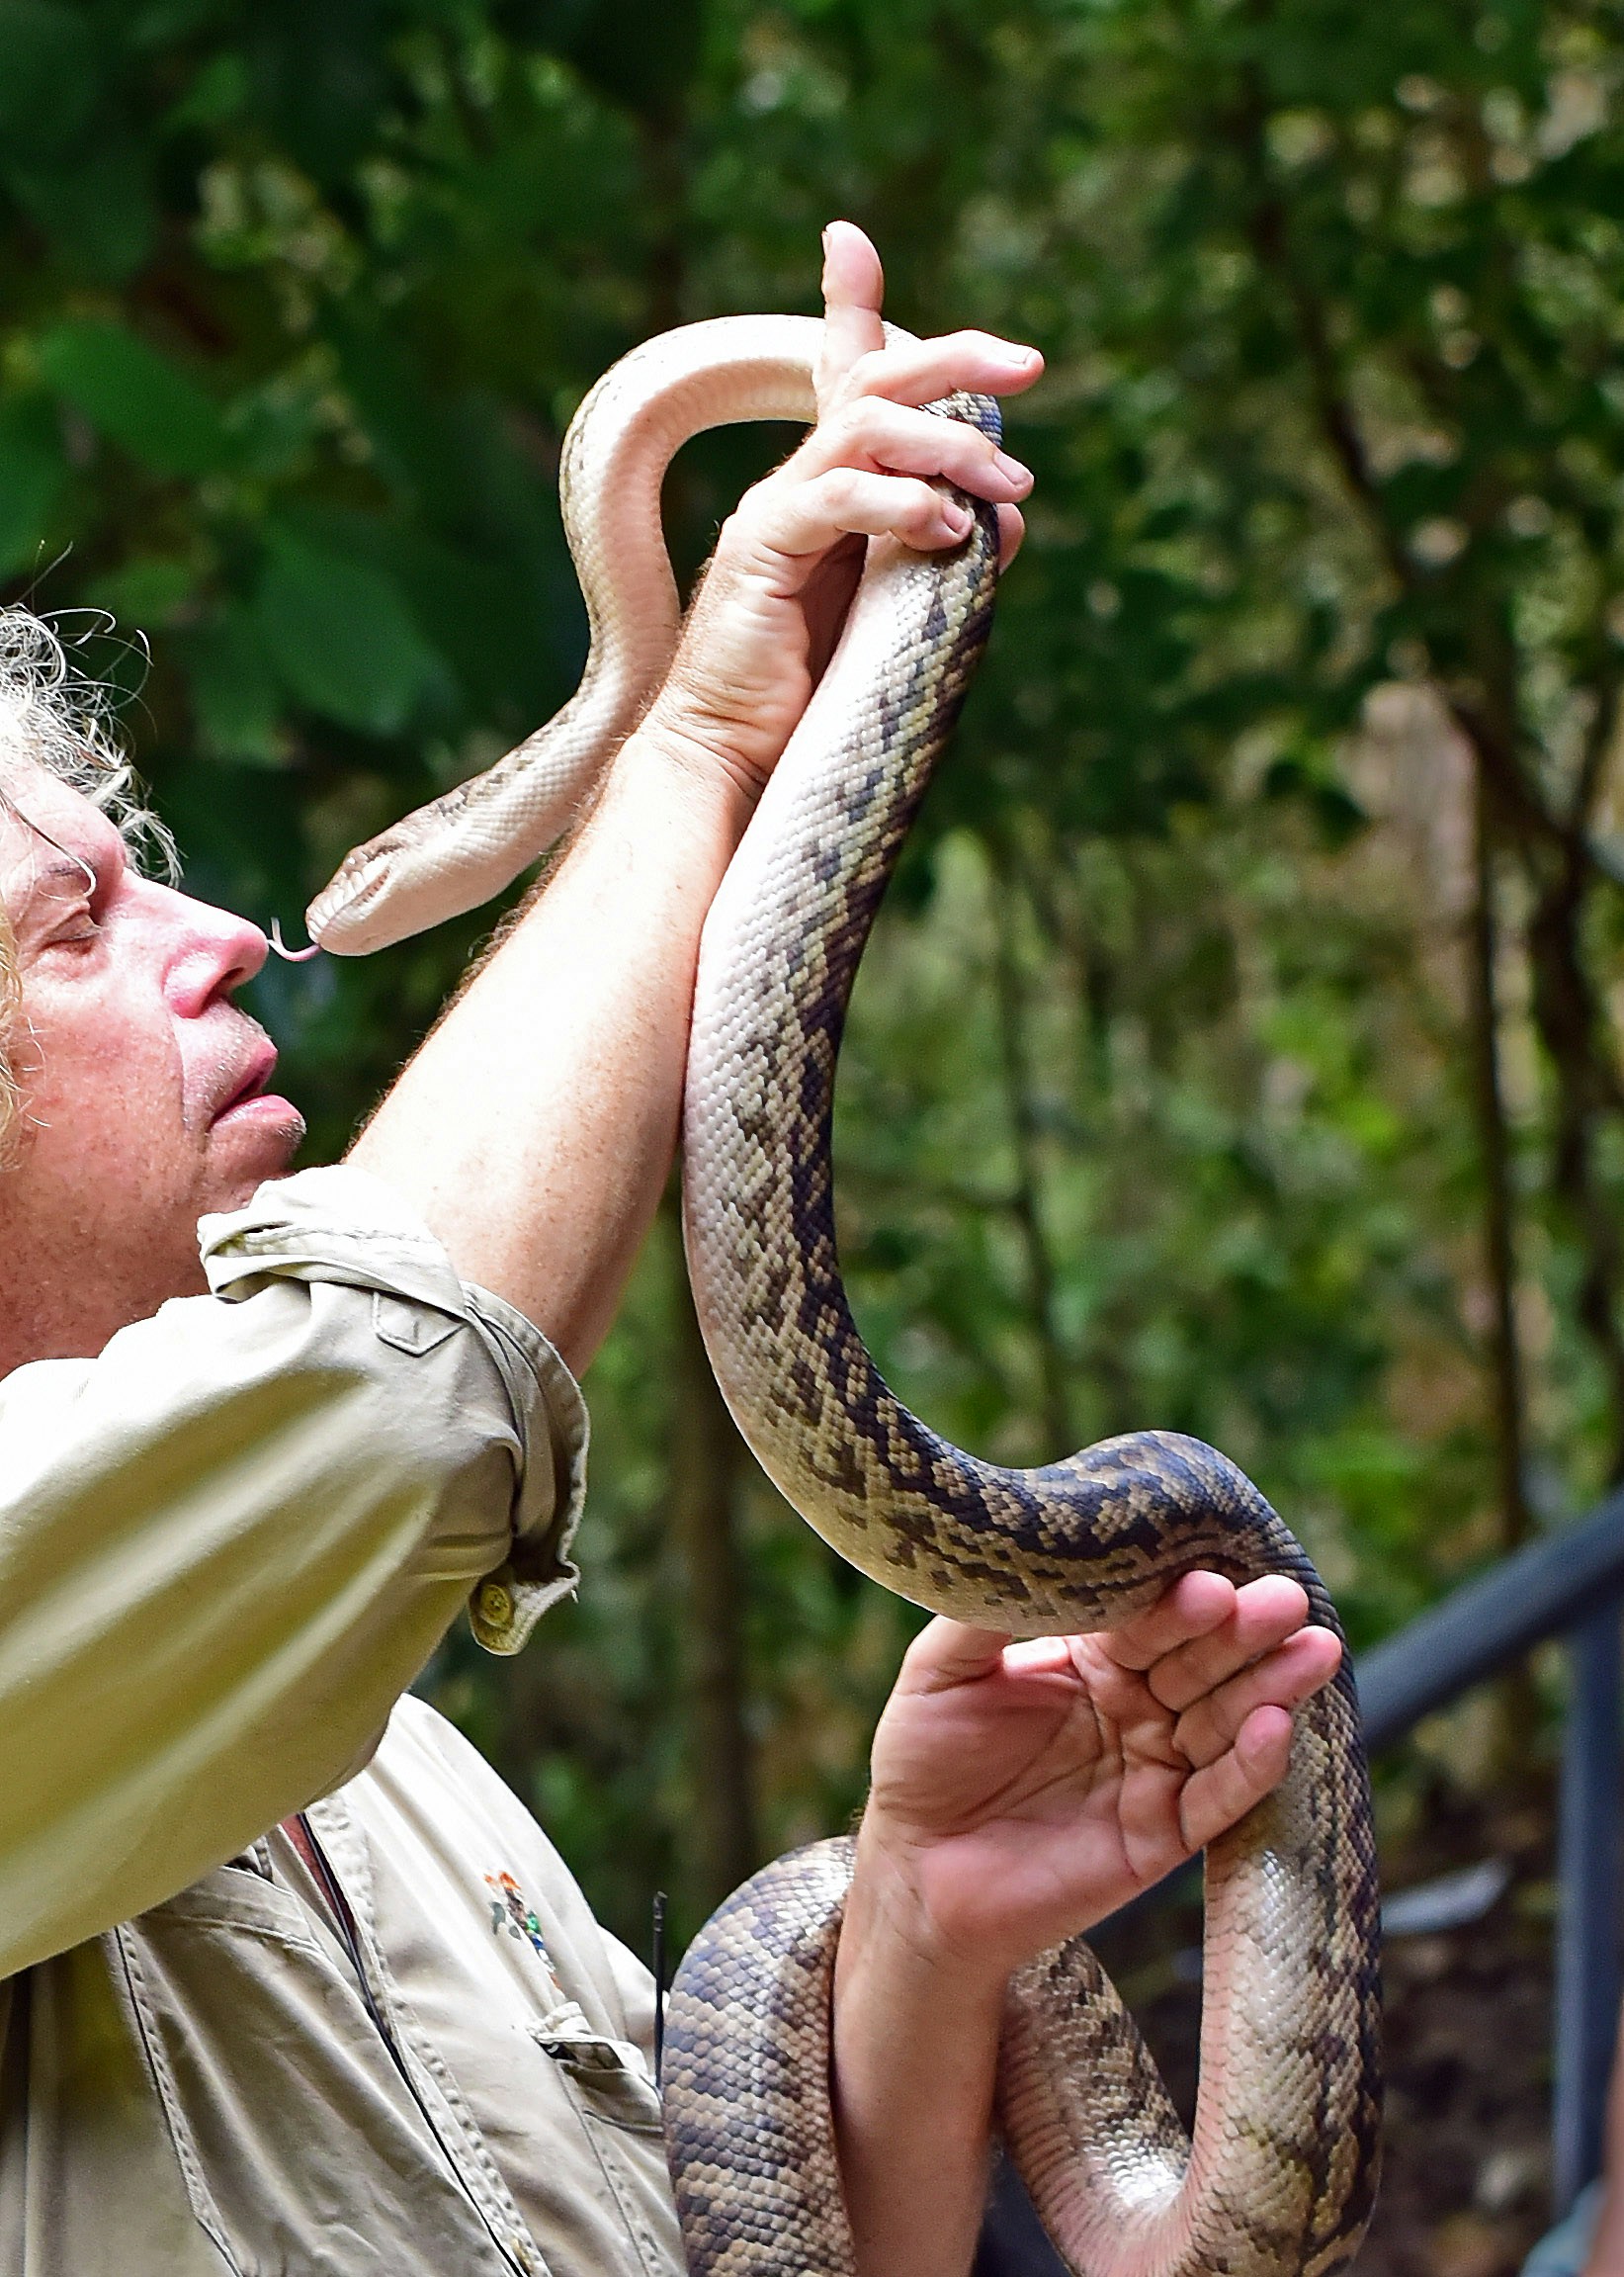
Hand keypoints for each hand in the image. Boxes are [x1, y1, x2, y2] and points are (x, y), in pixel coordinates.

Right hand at [643, 219, 1042, 801]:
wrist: (735, 756)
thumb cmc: (813, 693)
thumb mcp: (901, 612)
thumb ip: (950, 556)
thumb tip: (1015, 514)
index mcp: (827, 492)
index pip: (843, 379)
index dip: (847, 303)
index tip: (847, 239)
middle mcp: (798, 486)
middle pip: (872, 383)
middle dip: (954, 360)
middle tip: (1029, 366)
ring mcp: (776, 512)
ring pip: (864, 429)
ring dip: (949, 447)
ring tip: (1005, 488)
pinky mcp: (765, 551)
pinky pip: (837, 500)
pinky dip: (901, 505)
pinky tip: (949, 533)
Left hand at [849, 1572, 1342, 1985]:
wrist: (915, 1869)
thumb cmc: (921, 1758)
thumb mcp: (940, 1671)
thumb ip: (984, 1615)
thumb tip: (1029, 1551)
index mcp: (1090, 1655)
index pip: (1145, 1619)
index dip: (1176, 1602)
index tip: (1208, 1582)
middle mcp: (1133, 1704)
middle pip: (1199, 1661)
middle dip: (1244, 1631)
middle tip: (1284, 1599)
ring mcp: (1153, 1768)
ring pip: (1223, 1721)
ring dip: (1270, 1687)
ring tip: (1312, 1651)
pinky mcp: (1162, 1835)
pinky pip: (1216, 1800)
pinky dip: (1250, 1767)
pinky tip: (1277, 1729)